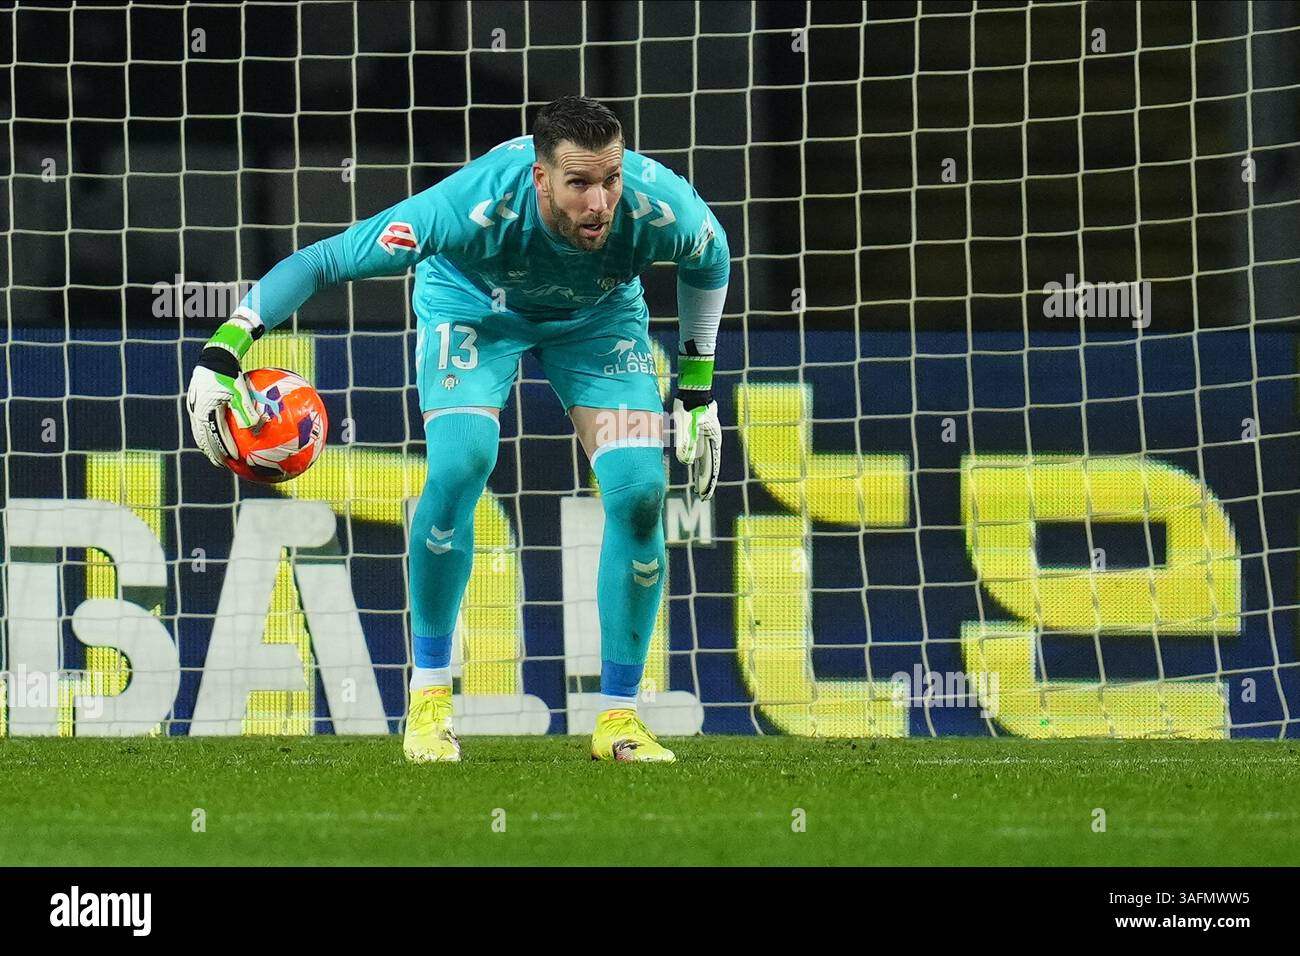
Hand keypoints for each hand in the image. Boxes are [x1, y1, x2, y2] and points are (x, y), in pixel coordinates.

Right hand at [186, 347, 266, 466]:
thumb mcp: (239, 391)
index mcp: (204, 411)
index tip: (231, 460)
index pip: (213, 436)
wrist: (215, 355)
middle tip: (222, 464)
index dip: (222, 449)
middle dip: (212, 451)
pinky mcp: (198, 402)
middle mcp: (196, 411)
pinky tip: (221, 433)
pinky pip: (204, 421)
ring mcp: (195, 406)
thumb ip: (246, 410)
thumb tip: (258, 427)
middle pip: (203, 437)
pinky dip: (210, 430)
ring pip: (201, 430)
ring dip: (209, 443)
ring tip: (218, 453)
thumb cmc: (229, 372)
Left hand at [672, 395, 720, 499]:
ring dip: (701, 475)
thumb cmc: (691, 408)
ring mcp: (705, 440)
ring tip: (698, 489)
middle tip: (702, 497)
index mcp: (713, 442)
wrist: (693, 392)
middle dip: (706, 483)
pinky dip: (694, 463)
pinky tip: (691, 467)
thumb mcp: (688, 425)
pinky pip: (696, 453)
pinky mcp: (698, 436)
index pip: (712, 467)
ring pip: (704, 462)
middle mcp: (711, 443)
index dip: (709, 483)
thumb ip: (686, 443)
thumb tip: (685, 463)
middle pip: (710, 467)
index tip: (705, 496)